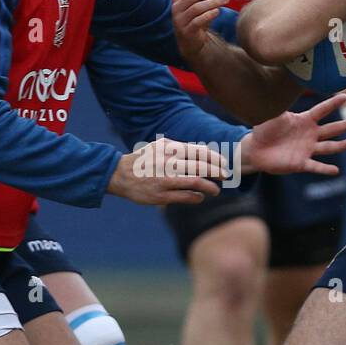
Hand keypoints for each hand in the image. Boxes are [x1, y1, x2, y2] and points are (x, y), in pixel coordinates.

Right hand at [107, 137, 229, 204]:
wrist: (120, 175)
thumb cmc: (144, 160)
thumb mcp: (159, 146)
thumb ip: (180, 148)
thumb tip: (203, 153)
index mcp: (169, 148)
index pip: (200, 152)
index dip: (216, 158)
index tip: (224, 164)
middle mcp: (168, 162)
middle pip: (201, 166)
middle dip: (217, 172)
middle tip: (225, 176)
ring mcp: (164, 179)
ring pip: (196, 182)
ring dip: (210, 187)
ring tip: (216, 190)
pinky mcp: (160, 195)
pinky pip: (185, 197)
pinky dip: (197, 197)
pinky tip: (200, 197)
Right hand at [172, 0, 231, 59]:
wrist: (191, 40)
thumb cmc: (198, 16)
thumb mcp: (202, 0)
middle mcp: (176, 7)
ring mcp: (179, 20)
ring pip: (197, 7)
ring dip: (214, 1)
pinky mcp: (186, 31)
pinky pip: (198, 21)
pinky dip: (209, 15)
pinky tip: (218, 11)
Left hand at [239, 93, 345, 175]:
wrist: (256, 149)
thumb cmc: (265, 129)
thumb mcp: (273, 115)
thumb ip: (280, 104)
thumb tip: (280, 87)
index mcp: (304, 120)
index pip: (321, 110)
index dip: (332, 103)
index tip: (345, 96)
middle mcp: (310, 134)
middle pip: (332, 129)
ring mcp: (307, 149)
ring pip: (328, 147)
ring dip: (340, 146)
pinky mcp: (301, 163)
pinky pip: (316, 166)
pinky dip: (325, 169)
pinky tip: (336, 170)